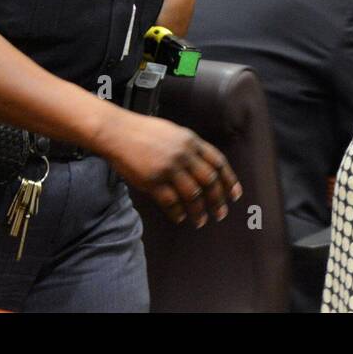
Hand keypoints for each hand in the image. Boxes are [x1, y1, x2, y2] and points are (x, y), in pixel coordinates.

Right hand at [96, 109, 240, 225]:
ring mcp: (168, 168)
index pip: (218, 162)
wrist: (118, 132)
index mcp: (191, 141)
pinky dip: (178, 212)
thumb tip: (205, 166)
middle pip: (209, 181)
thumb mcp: (174, 133)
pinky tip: (181, 218)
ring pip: (192, 194)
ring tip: (201, 221)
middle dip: (218, 199)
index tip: (234, 194)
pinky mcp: (152, 181)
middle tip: (221, 213)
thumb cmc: (145, 132)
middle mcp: (183, 154)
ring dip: (199, 210)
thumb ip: (190, 148)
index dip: (229, 180)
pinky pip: (171, 202)